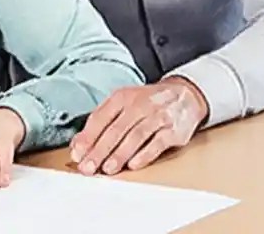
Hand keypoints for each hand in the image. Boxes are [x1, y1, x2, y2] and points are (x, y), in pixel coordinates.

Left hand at [70, 77, 208, 175]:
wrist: (185, 95)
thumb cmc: (148, 104)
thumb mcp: (123, 105)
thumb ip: (101, 122)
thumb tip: (78, 145)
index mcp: (123, 97)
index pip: (101, 117)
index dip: (88, 137)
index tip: (77, 154)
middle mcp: (141, 104)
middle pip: (116, 129)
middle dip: (100, 150)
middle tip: (88, 167)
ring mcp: (159, 116)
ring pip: (136, 136)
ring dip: (120, 154)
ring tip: (108, 168)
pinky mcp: (174, 130)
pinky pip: (158, 143)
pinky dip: (145, 154)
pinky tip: (133, 165)